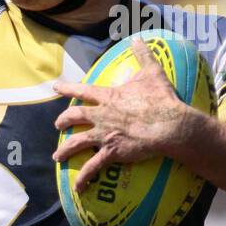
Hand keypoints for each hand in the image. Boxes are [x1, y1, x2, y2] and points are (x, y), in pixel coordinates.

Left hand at [51, 38, 196, 192]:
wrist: (170, 124)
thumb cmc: (162, 99)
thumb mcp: (152, 73)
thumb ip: (142, 55)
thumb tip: (138, 37)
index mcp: (109, 97)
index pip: (83, 90)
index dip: (67, 88)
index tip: (55, 87)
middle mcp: (102, 115)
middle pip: (74, 116)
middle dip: (63, 121)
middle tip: (57, 125)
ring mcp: (104, 134)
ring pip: (76, 142)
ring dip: (65, 150)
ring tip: (57, 156)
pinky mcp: (111, 151)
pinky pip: (93, 167)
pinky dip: (84, 178)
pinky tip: (78, 188)